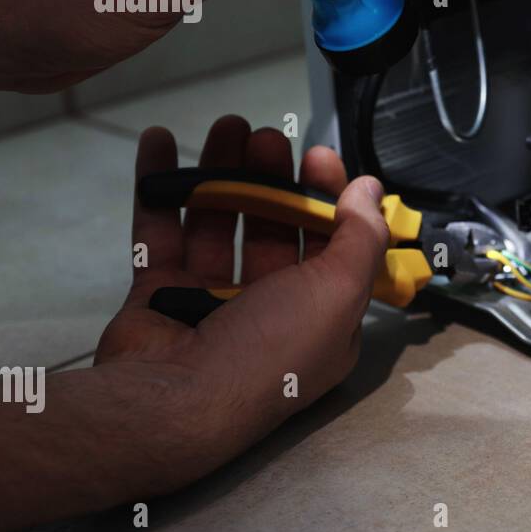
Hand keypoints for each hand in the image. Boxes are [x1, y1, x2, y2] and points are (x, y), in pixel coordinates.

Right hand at [95, 116, 388, 481]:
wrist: (171, 402)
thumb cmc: (265, 355)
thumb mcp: (338, 293)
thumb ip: (361, 237)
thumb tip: (370, 189)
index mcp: (322, 318)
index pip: (333, 245)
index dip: (329, 198)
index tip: (319, 157)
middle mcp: (270, 311)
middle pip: (276, 227)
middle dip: (274, 177)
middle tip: (267, 138)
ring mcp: (211, 302)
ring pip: (220, 221)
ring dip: (223, 172)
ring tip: (224, 128)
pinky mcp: (160, 295)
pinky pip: (160, 229)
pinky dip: (160, 185)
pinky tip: (160, 145)